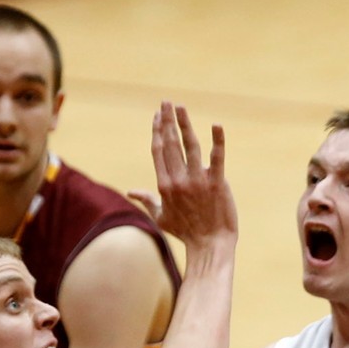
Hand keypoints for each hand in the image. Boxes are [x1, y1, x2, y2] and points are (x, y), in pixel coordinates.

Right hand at [148, 102, 237, 249]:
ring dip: (184, 124)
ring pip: (189, 146)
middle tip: (166, 102)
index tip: (157, 115)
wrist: (209, 245)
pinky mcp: (217, 184)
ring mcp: (197, 182)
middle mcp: (178, 180)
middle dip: (167, 121)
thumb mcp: (161, 217)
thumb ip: (147, 200)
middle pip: (170, 144)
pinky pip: (217, 159)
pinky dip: (217, 141)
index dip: (157, 131)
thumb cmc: (186, 233)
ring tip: (180, 107)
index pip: (158, 152)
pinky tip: (216, 125)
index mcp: (164, 185)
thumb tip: (131, 192)